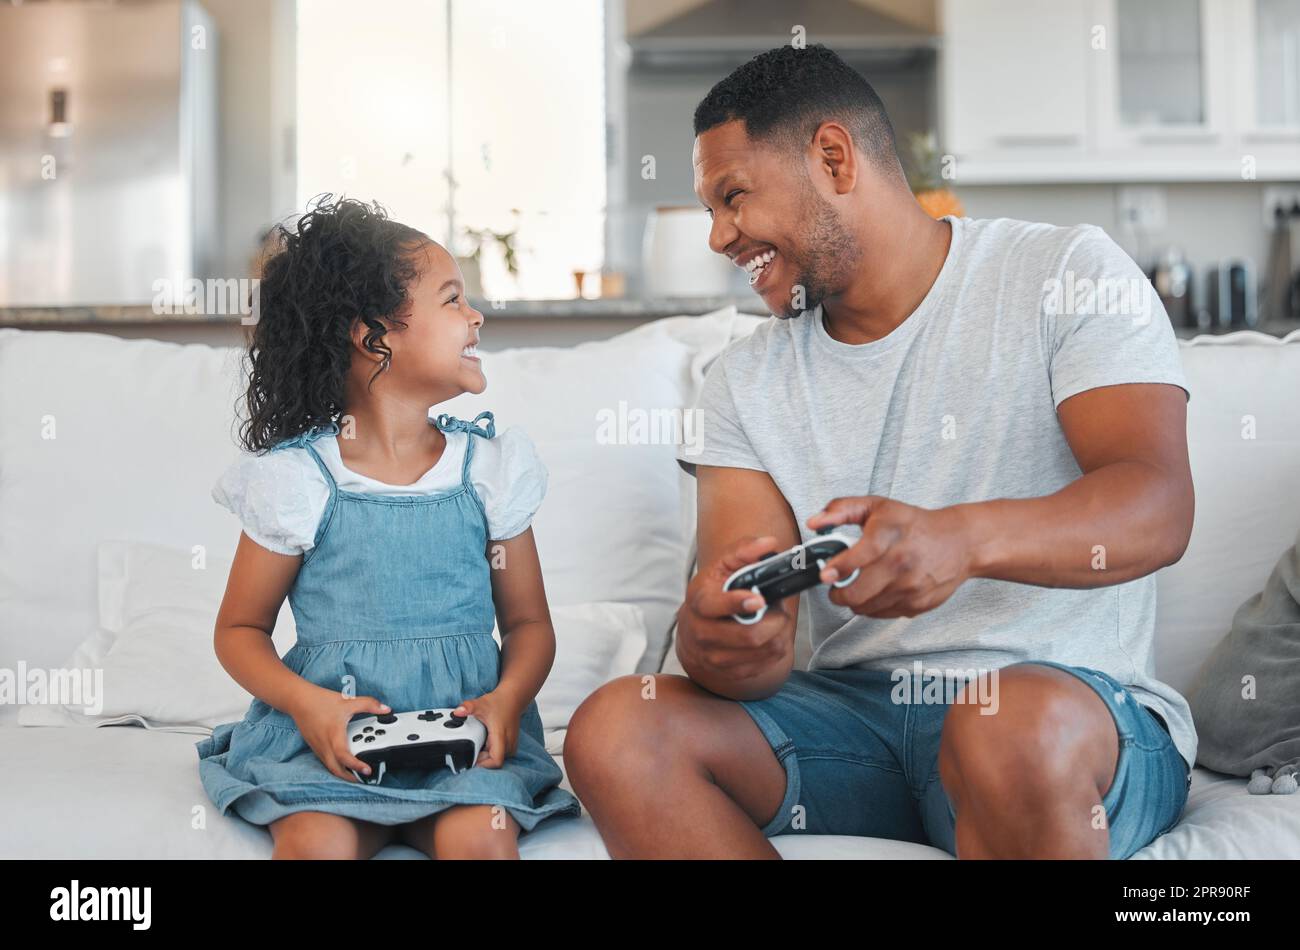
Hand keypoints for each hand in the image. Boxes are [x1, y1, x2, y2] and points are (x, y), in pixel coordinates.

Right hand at [288, 687, 390, 782]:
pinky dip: (336, 765)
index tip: (368, 770)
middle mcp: (324, 745)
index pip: (344, 757)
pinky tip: (344, 762)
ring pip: (330, 767)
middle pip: (337, 770)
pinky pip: (326, 761)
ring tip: (357, 772)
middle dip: (351, 777)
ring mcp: (318, 748)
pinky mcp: (315, 747)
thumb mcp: (348, 701)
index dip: (356, 766)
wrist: (298, 700)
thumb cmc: (320, 701)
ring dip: (343, 773)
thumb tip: (386, 709)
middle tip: (364, 777)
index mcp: (333, 736)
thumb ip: (369, 705)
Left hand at [455, 691, 523, 768]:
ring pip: (498, 759)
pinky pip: (500, 755)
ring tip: (478, 745)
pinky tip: (485, 744)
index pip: (496, 761)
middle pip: (494, 762)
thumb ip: (468, 707)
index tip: (473, 759)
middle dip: (482, 760)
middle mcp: (508, 744)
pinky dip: (491, 752)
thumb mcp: (480, 704)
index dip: (484, 765)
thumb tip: (457, 712)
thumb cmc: (498, 702)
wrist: (513, 698)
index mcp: (501, 737)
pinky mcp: (511, 745)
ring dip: (487, 756)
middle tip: (471, 750)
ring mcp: (511, 745)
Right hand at [677, 535, 796, 682]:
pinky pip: (764, 666)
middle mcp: (702, 632)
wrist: (695, 631)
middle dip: (775, 621)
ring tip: (776, 621)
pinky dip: (775, 650)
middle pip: (750, 636)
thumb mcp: (723, 567)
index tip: (759, 599)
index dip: (738, 603)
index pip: (716, 606)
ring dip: (779, 635)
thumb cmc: (713, 593)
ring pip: (762, 651)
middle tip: (779, 609)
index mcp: (699, 601)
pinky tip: (771, 637)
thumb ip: (744, 551)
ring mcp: (714, 657)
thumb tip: (769, 543)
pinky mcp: (728, 673)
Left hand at [808, 496, 973, 618]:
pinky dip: (874, 606)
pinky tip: (878, 590)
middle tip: (835, 585)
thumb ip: (841, 509)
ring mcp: (911, 587)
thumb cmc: (913, 524)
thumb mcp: (877, 506)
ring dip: (855, 601)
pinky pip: (882, 614)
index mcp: (890, 535)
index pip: (860, 556)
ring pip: (866, 608)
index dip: (839, 568)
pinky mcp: (918, 605)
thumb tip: (814, 522)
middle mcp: (902, 563)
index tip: (826, 575)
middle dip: (838, 594)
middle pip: (858, 593)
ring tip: (858, 586)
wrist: (959, 543)